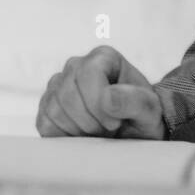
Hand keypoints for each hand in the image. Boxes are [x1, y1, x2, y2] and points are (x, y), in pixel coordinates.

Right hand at [36, 46, 165, 138]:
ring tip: (97, 132)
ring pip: (55, 110)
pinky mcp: (47, 107)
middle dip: (90, 122)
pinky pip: (45, 124)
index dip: (99, 104)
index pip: (88, 74)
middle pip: (68, 95)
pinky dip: (63, 137)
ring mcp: (58, 85)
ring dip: (78, 130)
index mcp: (103, 57)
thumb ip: (134, 101)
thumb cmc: (141, 118)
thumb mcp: (149, 111)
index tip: (116, 121)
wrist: (131, 134)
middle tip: (108, 130)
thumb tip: (107, 98)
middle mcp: (76, 65)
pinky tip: (81, 137)